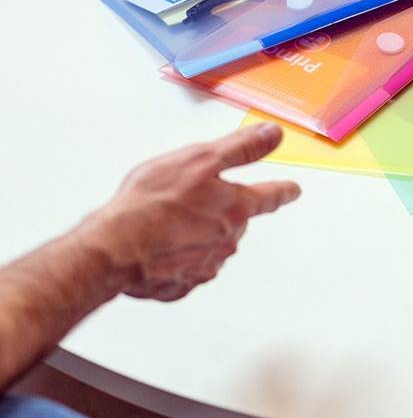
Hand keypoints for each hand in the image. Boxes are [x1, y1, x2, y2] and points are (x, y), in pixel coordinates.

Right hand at [82, 124, 299, 301]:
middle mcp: (228, 239)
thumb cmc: (152, 202)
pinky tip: (156, 245)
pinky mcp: (182, 283)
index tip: (293, 190)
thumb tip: (274, 134)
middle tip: (187, 200)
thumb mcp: (201, 159)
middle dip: (220, 209)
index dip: (283, 190)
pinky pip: (186, 266)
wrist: (114, 248)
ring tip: (165, 221)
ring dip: (196, 233)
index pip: (270, 196)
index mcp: (236, 207)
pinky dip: (175, 256)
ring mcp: (205, 264)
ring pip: (211, 243)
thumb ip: (242, 148)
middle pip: (236, 220)